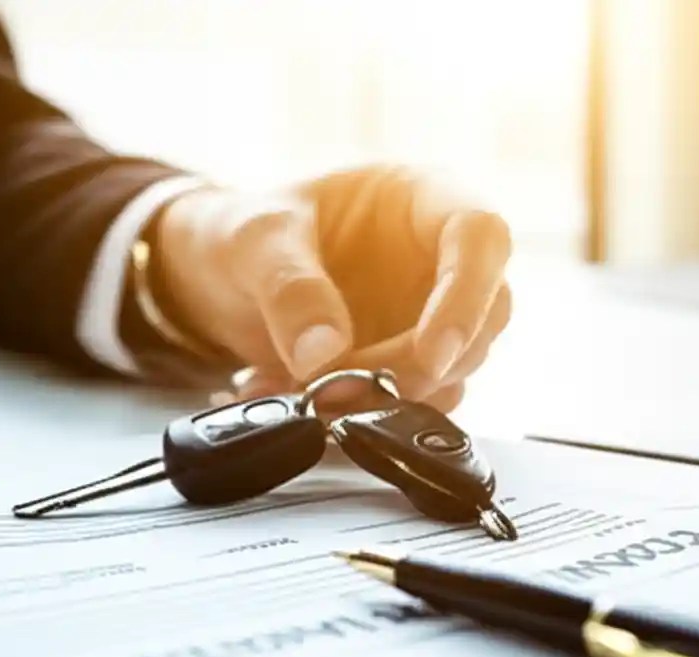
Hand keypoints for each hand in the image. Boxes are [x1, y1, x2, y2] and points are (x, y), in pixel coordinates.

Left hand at [155, 166, 512, 410]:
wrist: (216, 275)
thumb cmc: (246, 232)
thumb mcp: (256, 241)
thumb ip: (290, 289)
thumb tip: (325, 356)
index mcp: (420, 199)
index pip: (481, 235)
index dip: (468, 298)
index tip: (431, 354)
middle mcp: (437, 258)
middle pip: (483, 317)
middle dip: (422, 366)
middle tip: (350, 388)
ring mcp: (425, 316)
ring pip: (451, 370)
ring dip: (392, 397)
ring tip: (309, 392)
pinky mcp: (402, 364)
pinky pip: (408, 400)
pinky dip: (362, 414)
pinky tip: (299, 398)